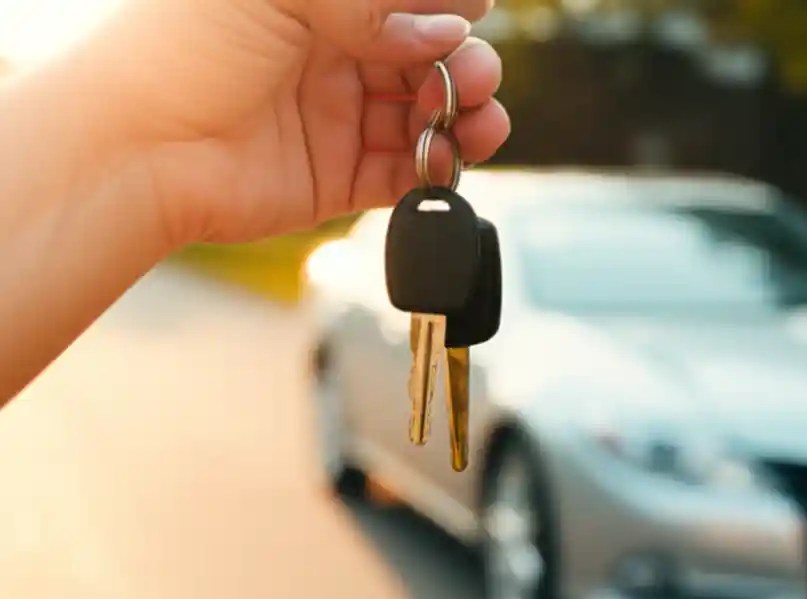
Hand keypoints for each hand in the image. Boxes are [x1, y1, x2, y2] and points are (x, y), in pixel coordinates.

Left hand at [87, 0, 507, 246]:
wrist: (133, 148)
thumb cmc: (180, 48)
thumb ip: (370, 1)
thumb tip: (445, 31)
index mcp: (315, 3)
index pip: (402, 2)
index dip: (445, 5)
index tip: (474, 9)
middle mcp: (331, 56)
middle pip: (427, 57)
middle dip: (465, 63)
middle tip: (474, 75)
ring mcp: (337, 118)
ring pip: (427, 114)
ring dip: (467, 114)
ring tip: (479, 121)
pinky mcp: (337, 178)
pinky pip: (407, 173)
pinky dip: (440, 167)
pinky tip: (450, 157)